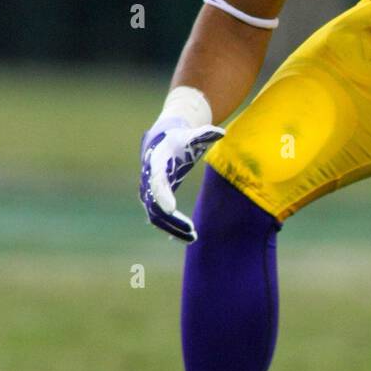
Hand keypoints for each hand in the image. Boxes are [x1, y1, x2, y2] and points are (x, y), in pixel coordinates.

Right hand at [139, 118, 225, 242]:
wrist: (163, 141)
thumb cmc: (180, 138)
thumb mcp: (191, 135)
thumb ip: (205, 134)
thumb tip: (222, 132)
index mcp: (156, 162)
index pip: (157, 181)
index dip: (162, 195)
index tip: (171, 209)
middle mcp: (148, 180)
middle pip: (155, 205)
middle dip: (172, 220)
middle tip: (192, 230)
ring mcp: (148, 191)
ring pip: (155, 216)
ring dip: (172, 228)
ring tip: (193, 237)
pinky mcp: (153, 199)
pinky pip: (158, 218)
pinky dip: (170, 229)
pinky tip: (186, 237)